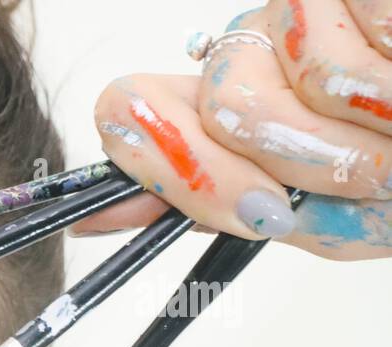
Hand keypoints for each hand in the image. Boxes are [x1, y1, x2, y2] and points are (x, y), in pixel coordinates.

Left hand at [77, 1, 391, 260]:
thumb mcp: (319, 213)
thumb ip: (210, 202)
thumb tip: (90, 217)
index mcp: (225, 107)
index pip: (131, 112)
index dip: (175, 162)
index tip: (264, 210)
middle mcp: (251, 46)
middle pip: (220, 106)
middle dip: (308, 160)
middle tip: (373, 171)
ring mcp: (300, 6)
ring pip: (298, 73)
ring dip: (368, 129)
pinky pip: (358, 27)